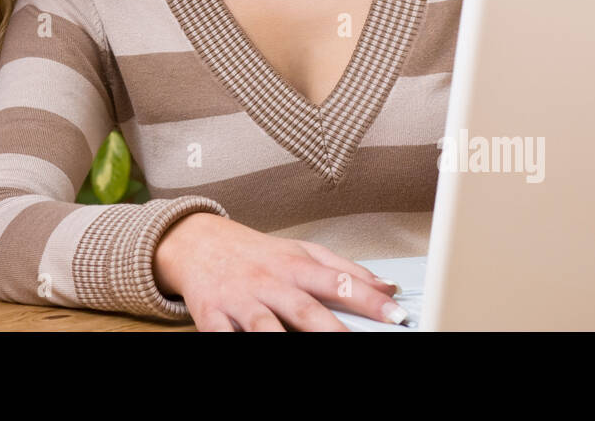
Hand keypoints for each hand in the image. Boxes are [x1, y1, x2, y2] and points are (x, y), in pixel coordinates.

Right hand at [153, 212, 407, 331]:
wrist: (198, 242)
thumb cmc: (257, 253)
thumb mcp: (301, 251)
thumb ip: (343, 268)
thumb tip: (386, 285)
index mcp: (295, 266)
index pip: (339, 282)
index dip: (370, 300)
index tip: (396, 315)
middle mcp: (270, 282)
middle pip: (306, 309)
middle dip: (333, 330)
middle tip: (357, 343)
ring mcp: (240, 300)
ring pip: (265, 326)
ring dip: (282, 340)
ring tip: (309, 351)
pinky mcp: (212, 315)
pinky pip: (223, 335)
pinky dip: (234, 343)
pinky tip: (249, 349)